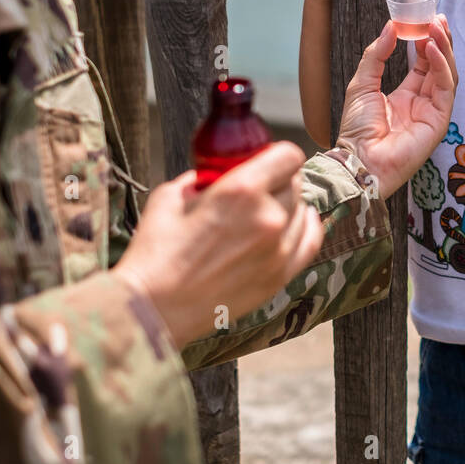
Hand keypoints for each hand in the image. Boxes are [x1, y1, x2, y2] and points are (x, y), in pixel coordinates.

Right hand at [112, 143, 323, 347]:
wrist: (154, 309)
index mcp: (241, 190)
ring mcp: (278, 249)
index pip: (288, 156)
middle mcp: (268, 217)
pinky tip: (297, 221)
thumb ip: (202, 177)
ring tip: (267, 208)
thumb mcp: (170, 195)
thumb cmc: (156, 252)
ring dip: (288, 205)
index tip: (268, 159)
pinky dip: (306, 226)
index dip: (278, 154)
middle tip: (260, 186)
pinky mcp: (280, 276)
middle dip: (278, 179)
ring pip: (302, 210)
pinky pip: (310, 240)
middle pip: (295, 183)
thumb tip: (215, 173)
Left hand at [336, 17, 455, 198]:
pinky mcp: (439, 120)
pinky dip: (441, 66)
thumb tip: (390, 27)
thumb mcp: (362, 83)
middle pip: (439, 66)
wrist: (358, 158)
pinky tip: (432, 49)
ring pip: (447, 74)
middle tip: (437, 19)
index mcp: (406, 96)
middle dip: (440, 41)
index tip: (425, 20)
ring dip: (443, 49)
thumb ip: (376, 55)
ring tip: (436, 28)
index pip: (423, 63)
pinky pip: (445, 88)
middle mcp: (422, 102)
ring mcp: (433, 111)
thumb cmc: (357, 128)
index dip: (426, 41)